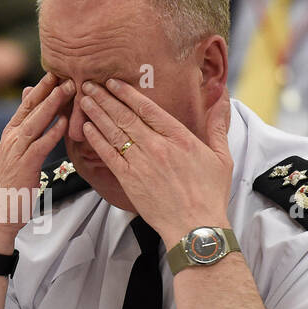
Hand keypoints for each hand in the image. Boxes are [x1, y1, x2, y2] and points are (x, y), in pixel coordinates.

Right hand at [0, 72, 70, 250]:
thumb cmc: (8, 187)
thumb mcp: (14, 154)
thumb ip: (22, 131)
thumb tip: (27, 109)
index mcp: (9, 136)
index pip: (25, 106)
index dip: (40, 89)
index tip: (54, 73)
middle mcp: (10, 139)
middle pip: (31, 109)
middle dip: (48, 90)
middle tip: (65, 74)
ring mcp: (16, 151)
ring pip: (36, 122)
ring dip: (52, 105)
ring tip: (68, 90)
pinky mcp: (24, 166)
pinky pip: (40, 145)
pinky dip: (52, 133)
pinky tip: (64, 123)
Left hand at [78, 77, 233, 246]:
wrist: (194, 227)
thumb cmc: (210, 194)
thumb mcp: (222, 157)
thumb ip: (218, 126)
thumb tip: (223, 99)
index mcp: (180, 137)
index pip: (148, 108)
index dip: (127, 93)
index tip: (113, 82)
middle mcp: (157, 146)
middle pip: (126, 116)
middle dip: (105, 98)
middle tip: (89, 84)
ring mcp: (141, 163)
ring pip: (114, 132)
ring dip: (97, 114)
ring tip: (84, 100)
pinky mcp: (129, 180)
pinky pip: (108, 155)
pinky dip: (96, 140)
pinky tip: (87, 128)